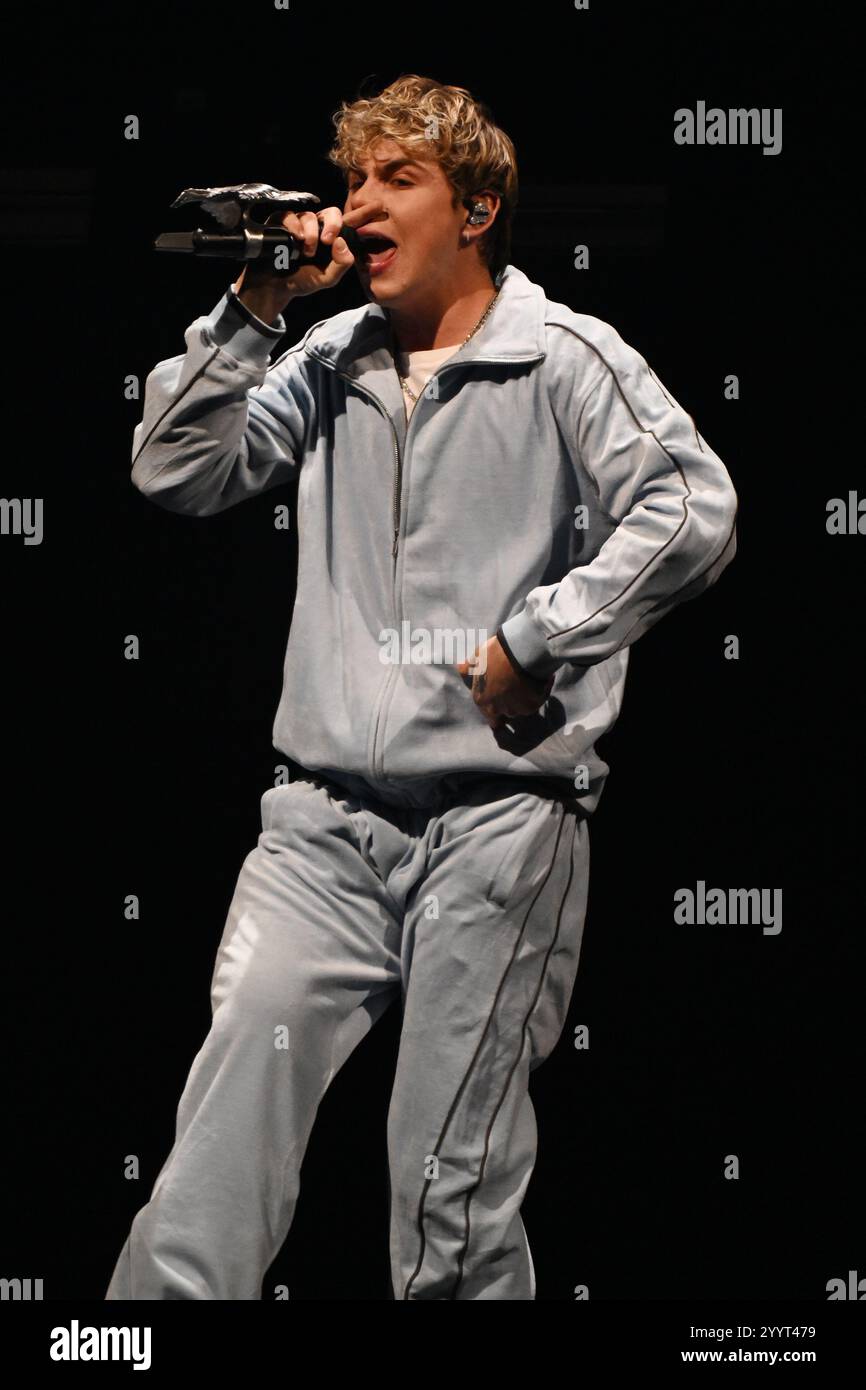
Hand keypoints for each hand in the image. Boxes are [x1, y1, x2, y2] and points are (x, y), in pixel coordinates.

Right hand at [234, 198, 385, 300]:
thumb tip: (341, 242)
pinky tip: (297, 240)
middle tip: (328, 241)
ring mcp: (299, 223)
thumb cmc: (302, 280)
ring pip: (310, 216)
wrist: (276, 286)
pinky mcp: (281, 222)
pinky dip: (295, 227)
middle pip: (331, 213)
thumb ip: (341, 265)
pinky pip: (290, 216)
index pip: (349, 223)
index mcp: (331, 238)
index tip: (379, 207)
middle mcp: (317, 227)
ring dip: (311, 234)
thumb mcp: (327, 278)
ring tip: (306, 252)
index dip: (363, 214)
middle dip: (332, 224)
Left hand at [455, 636, 554, 730]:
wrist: (519, 650)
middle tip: (518, 689)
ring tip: (529, 680)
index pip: (488, 716)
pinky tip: (544, 678)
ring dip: (525, 698)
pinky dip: (541, 691)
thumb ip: (468, 668)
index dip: (496, 707)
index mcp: (481, 700)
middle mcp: (497, 709)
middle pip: (506, 714)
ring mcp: (515, 709)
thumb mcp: (476, 658)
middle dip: (511, 704)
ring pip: (521, 708)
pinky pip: (538, 700)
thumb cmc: (495, 653)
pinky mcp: (532, 706)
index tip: (503, 697)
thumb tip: (461, 669)